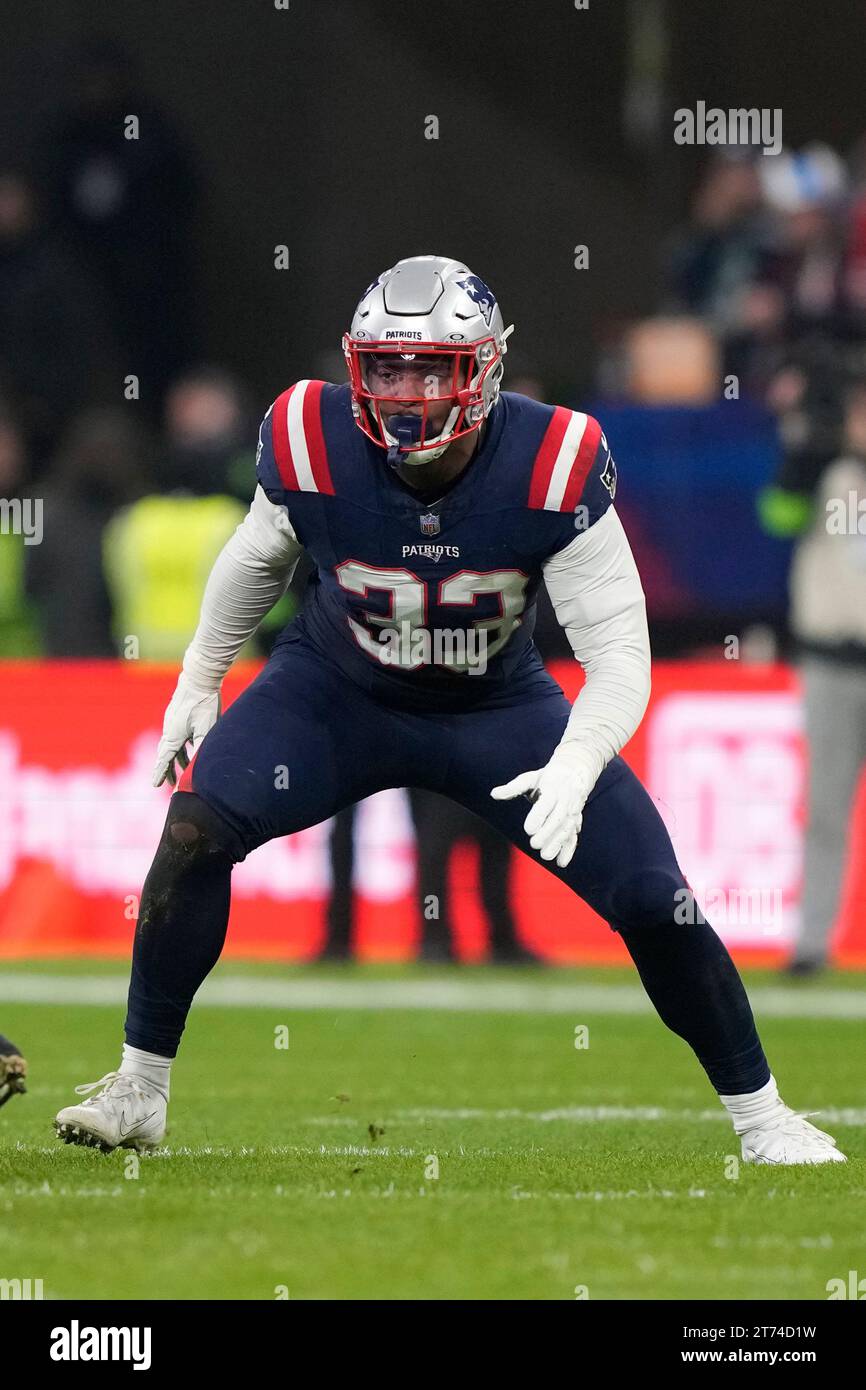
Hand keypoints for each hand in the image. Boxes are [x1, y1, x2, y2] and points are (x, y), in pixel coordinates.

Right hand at [152, 673, 221, 787]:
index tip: (155, 785)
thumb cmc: (204, 703)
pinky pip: (177, 736)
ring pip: (173, 745)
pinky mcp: (178, 715)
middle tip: (172, 783)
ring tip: (185, 769)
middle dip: (169, 769)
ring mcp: (172, 722)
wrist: (199, 678)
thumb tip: (198, 765)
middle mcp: (169, 730)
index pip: (164, 760)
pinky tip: (191, 748)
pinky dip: (181, 746)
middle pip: (166, 754)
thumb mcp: (206, 729)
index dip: (160, 773)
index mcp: (173, 736)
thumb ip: (201, 748)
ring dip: (177, 758)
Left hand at [490, 742, 600, 867]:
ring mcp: (573, 811)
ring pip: (567, 828)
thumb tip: (493, 794)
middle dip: (548, 832)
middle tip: (534, 845)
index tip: (528, 830)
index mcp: (553, 787)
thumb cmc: (545, 778)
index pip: (547, 802)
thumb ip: (512, 787)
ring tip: (546, 856)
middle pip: (559, 817)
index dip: (539, 815)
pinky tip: (561, 862)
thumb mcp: (529, 778)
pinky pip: (574, 835)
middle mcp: (566, 799)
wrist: (575, 772)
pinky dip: (569, 849)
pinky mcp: (576, 821)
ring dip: (558, 843)